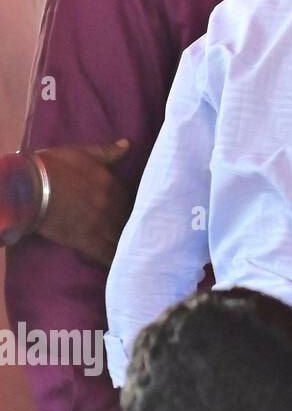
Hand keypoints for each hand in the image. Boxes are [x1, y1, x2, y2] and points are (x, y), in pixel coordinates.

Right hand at [33, 139, 130, 266]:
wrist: (30, 187)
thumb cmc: (53, 166)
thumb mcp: (82, 153)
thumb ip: (107, 152)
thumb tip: (128, 144)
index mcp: (113, 184)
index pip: (132, 198)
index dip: (134, 206)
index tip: (138, 211)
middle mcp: (113, 205)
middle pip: (130, 219)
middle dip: (135, 225)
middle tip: (142, 233)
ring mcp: (102, 224)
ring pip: (122, 237)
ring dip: (130, 244)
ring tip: (140, 253)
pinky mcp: (87, 241)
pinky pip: (107, 253)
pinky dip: (115, 260)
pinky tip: (124, 266)